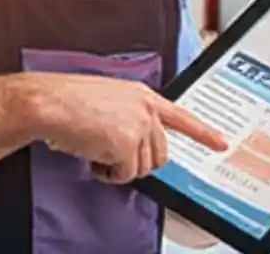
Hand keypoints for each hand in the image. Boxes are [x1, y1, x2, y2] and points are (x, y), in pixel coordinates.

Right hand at [22, 73, 228, 184]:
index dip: (203, 132)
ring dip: (118, 169)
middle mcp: (146, 109)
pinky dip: (107, 173)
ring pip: (142, 168)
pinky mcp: (127, 143)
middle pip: (160, 155)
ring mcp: (138, 125)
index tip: (221, 142)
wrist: (48, 103)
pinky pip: (124, 174)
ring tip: (95, 151)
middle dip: (136, 163)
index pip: (181, 116)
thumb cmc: (66, 101)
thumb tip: (133, 148)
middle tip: (109, 157)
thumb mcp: (107, 101)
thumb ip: (129, 118)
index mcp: (142, 95)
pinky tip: (91, 156)